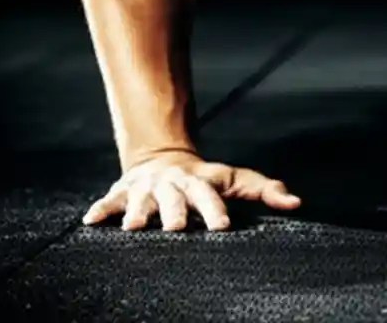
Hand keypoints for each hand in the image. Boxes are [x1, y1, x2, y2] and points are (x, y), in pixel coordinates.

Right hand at [82, 150, 301, 230]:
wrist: (164, 159)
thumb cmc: (207, 179)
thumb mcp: (235, 179)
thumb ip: (265, 190)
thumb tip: (297, 203)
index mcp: (200, 182)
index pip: (211, 196)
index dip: (216, 210)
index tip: (222, 227)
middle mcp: (173, 183)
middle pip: (175, 198)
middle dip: (174, 212)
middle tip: (174, 228)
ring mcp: (146, 187)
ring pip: (141, 200)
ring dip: (136, 212)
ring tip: (131, 227)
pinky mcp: (123, 191)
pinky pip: (110, 201)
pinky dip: (101, 210)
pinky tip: (90, 222)